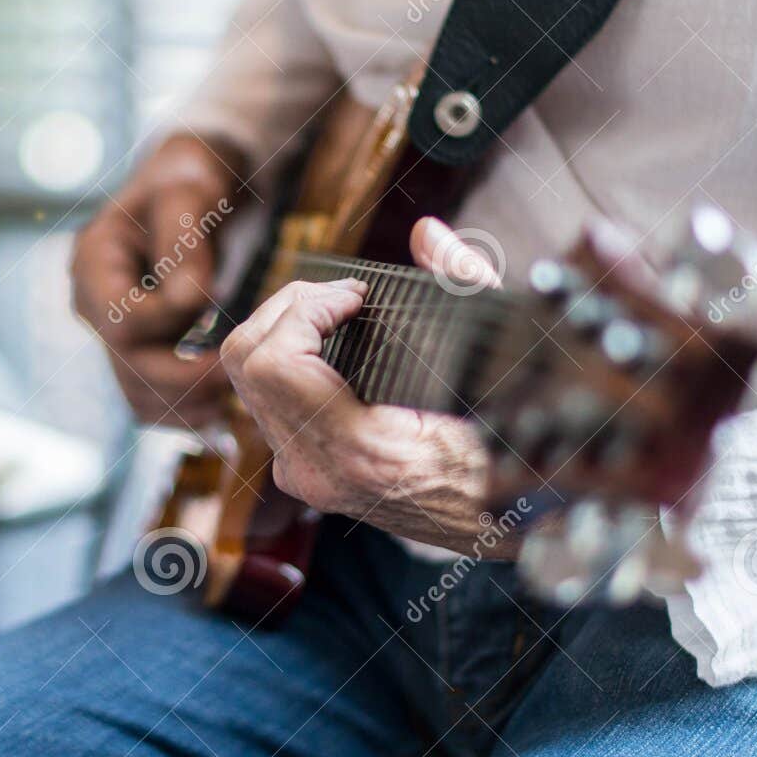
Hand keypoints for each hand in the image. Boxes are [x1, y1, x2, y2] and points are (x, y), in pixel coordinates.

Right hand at [71, 134, 245, 426]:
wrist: (191, 185)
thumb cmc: (189, 178)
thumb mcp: (189, 192)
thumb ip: (185, 242)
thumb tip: (192, 302)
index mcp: (92, 265)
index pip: (122, 323)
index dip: (171, 322)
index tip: (219, 300)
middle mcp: (94, 306)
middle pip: (129, 372)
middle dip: (187, 382)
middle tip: (240, 378)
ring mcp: (115, 333)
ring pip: (141, 398)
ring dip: (189, 407)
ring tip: (238, 397)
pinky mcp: (141, 350)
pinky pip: (157, 399)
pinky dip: (190, 409)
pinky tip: (227, 402)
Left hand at [221, 218, 519, 554]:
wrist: (502, 522)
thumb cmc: (510, 450)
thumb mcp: (503, 363)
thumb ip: (463, 289)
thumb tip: (427, 234)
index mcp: (357, 451)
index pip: (273, 363)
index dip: (304, 309)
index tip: (356, 296)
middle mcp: (314, 469)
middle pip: (246, 361)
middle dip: (288, 307)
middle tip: (344, 295)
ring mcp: (302, 474)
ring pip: (247, 379)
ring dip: (286, 329)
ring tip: (339, 312)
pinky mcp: (303, 469)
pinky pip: (266, 399)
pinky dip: (291, 358)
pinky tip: (335, 343)